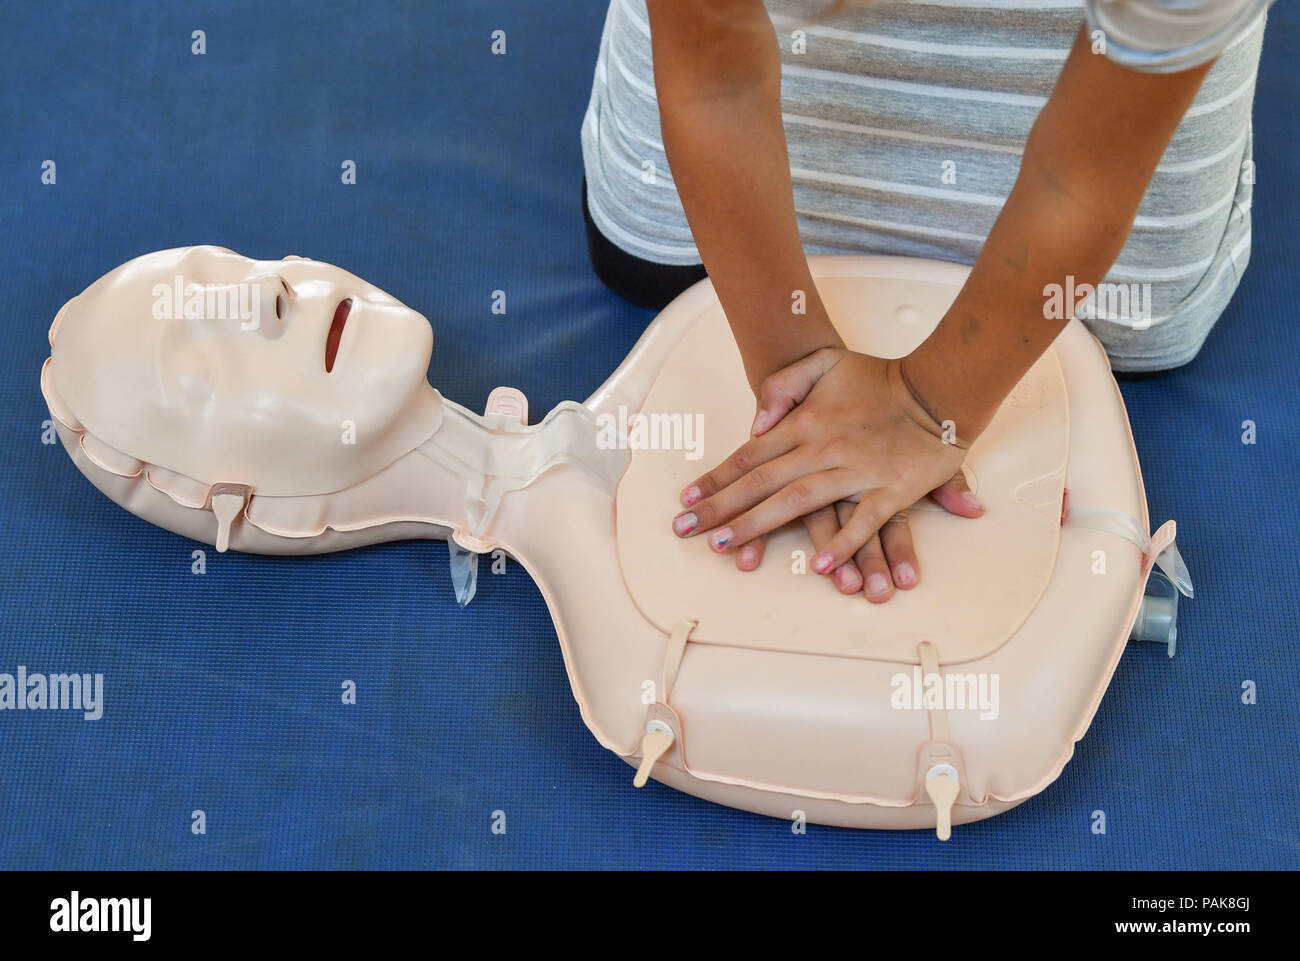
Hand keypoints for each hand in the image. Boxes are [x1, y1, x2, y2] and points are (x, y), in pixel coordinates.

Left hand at [671, 347, 984, 599]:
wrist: (938, 386)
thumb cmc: (878, 377)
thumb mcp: (825, 363)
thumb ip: (785, 385)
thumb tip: (758, 423)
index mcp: (806, 423)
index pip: (750, 456)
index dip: (716, 479)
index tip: (687, 502)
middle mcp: (824, 448)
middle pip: (762, 484)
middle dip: (721, 510)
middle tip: (686, 532)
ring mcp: (858, 471)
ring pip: (800, 504)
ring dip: (760, 527)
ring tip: (726, 548)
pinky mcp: (892, 490)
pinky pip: (864, 520)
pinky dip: (843, 542)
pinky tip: (818, 565)